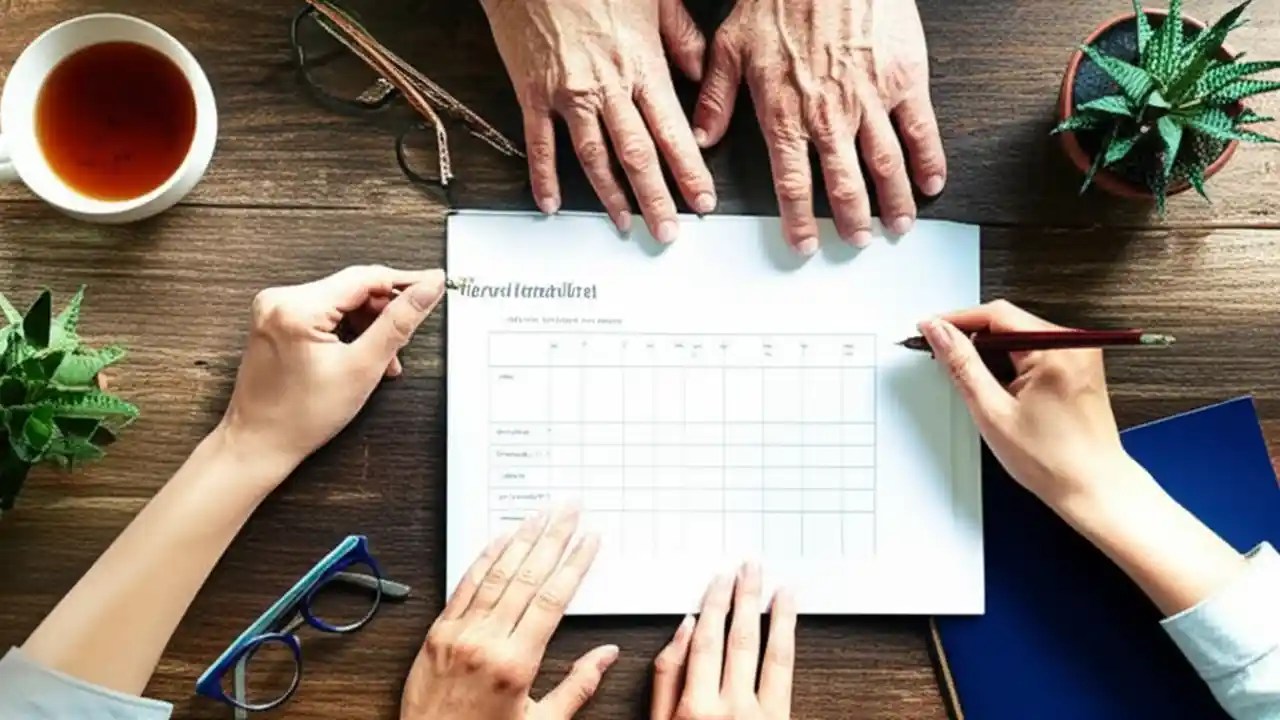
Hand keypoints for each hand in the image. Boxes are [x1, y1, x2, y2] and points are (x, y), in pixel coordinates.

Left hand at [220, 265, 444, 472]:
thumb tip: (425, 290)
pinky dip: (348, 330)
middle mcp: (281, 299)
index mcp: (298, 307)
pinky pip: (324, 312)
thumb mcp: (362, 368)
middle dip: (385, 312)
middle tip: (407, 338)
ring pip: (342, 301)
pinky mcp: (277, 320)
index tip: (433, 282)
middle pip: (353, 288)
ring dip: (369, 324)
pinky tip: (362, 354)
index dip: (406, 281)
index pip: (365, 277)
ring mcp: (275, 308)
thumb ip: (398, 323)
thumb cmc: (299, 417)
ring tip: (385, 358)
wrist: (259, 442)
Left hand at [401, 506, 613, 719]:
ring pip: (496, 573)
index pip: (553, 599)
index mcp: (516, 664)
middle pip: (527, 576)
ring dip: (521, 539)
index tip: (590, 540)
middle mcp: (486, 642)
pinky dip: (484, 559)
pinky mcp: (437, 633)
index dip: (575, 564)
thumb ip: (578, 686)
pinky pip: (464, 585)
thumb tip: (607, 655)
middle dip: (553, 537)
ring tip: (540, 514)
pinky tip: (499, 540)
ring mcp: (458, 633)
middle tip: (569, 509)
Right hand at [481, 0, 715, 241]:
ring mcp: (567, 93)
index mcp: (640, 64)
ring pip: (593, 157)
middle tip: (668, 231)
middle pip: (636, 155)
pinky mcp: (533, 93)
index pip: (673, 131)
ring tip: (625, 223)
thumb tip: (699, 71)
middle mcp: (605, 86)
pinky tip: (552, 202)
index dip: (690, 171)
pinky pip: (539, 144)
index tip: (703, 200)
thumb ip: (682, 36)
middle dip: (656, 199)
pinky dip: (545, 177)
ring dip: (610, 196)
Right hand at [651, 563, 794, 719]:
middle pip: (741, 640)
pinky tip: (790, 623)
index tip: (721, 580)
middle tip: (751, 569)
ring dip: (778, 616)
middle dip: (746, 599)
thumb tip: (684, 630)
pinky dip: (790, 642)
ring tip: (781, 588)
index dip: (716, 606)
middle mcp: (732, 709)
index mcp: (696, 709)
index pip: (707, 641)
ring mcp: (762, 716)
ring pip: (773, 654)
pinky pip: (787, 674)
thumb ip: (668, 679)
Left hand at [695, 0, 944, 253]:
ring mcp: (870, 100)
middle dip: (851, 222)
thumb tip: (703, 137)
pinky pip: (920, 130)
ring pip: (885, 167)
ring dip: (893, 203)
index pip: (792, 184)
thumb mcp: (731, 44)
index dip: (798, 222)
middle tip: (857, 242)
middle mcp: (829, 116)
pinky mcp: (905, 78)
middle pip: (844, 186)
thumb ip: (716, 98)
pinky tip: (931, 182)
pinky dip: (929, 161)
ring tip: (897, 226)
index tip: (803, 245)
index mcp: (785, 114)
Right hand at [918, 300, 1130, 515]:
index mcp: (1056, 349)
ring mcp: (1080, 353)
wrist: (1092, 488)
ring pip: (1019, 334)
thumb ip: (962, 365)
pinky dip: (1009, 360)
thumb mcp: (992, 411)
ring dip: (989, 348)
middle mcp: (1075, 344)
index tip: (930, 329)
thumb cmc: (1054, 461)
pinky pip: (1035, 348)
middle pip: (1008, 321)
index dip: (956, 320)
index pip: (995, 314)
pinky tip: (996, 382)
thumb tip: (939, 332)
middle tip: (940, 353)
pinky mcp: (1079, 365)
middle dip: (971, 335)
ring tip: (968, 374)